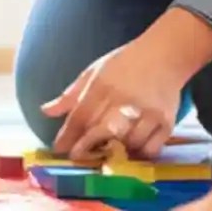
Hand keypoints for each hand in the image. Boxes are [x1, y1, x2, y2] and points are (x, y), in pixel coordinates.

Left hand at [43, 39, 185, 160]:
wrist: (164, 55)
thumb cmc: (125, 64)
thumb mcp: (93, 72)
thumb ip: (70, 95)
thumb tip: (45, 112)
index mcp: (103, 84)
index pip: (81, 115)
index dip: (68, 135)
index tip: (59, 148)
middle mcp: (125, 98)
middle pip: (102, 131)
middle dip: (86, 147)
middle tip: (78, 155)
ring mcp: (148, 111)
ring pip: (127, 143)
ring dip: (116, 151)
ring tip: (107, 151)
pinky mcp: (166, 121)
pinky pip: (150, 148)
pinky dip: (139, 153)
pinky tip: (132, 150)